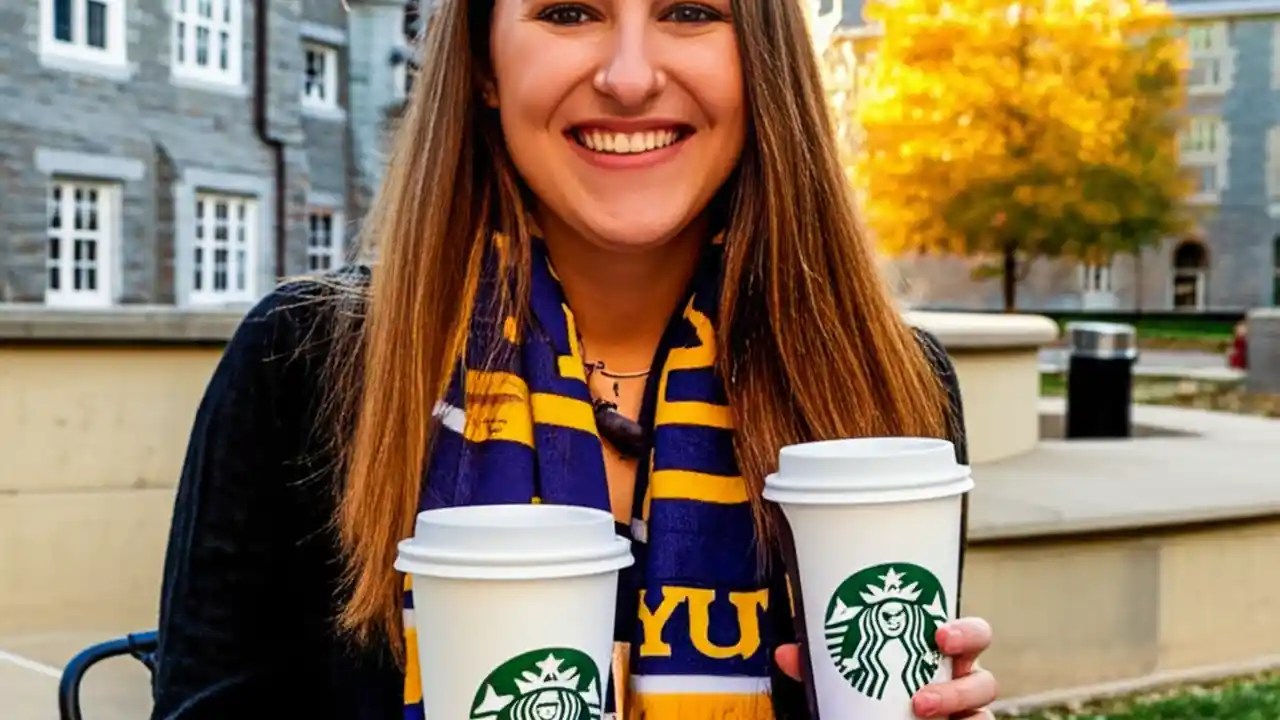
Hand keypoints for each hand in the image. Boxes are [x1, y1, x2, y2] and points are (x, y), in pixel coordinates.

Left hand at [773, 617, 997, 718]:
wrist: (869, 718)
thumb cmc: (873, 695)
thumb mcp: (849, 678)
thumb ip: (823, 667)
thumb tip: (786, 653)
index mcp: (941, 657)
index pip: (973, 636)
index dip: (967, 632)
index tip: (940, 634)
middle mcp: (962, 686)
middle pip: (987, 679)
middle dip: (963, 682)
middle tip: (923, 696)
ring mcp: (967, 717)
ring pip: (983, 714)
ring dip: (952, 708)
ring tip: (918, 710)